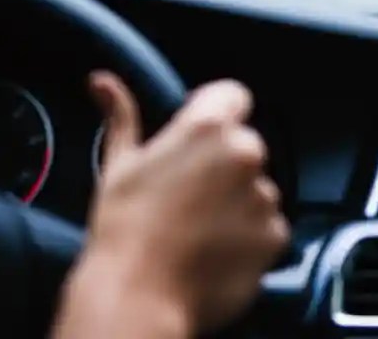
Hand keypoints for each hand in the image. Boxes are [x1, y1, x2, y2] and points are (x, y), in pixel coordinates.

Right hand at [53, 72, 289, 337]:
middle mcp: (244, 154)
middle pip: (244, 146)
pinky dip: (248, 236)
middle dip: (223, 165)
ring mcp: (264, 195)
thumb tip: (102, 81)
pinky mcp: (275, 234)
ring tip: (197, 227)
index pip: (233, 95)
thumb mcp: (118, 164)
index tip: (198, 135)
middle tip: (188, 193)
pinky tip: (213, 249)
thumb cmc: (124, 230)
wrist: (139, 295)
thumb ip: (120, 114)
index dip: (215, 111)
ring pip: (256, 188)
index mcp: (207, 128)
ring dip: (236, 201)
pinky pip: (267, 226)